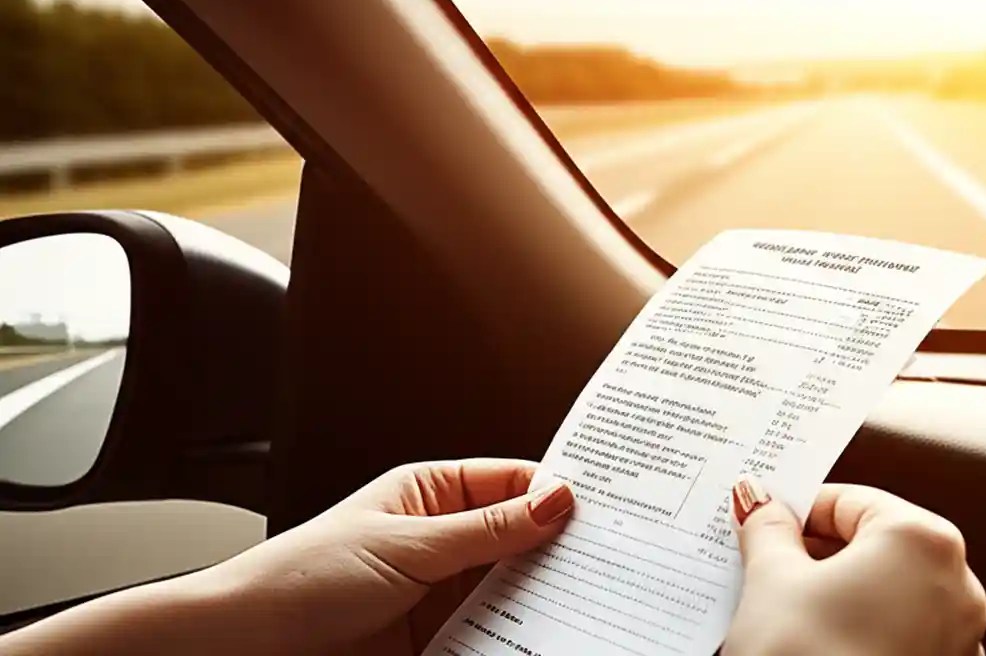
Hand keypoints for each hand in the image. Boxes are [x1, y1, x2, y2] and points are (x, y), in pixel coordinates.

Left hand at [205, 458, 573, 654]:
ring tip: (576, 599)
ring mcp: (440, 589)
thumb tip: (554, 501)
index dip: (552, 491)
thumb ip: (487, 530)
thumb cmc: (305, 576)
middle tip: (599, 557)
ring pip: (510, 587)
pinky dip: (516, 632)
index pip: (509, 481)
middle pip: (517, 536)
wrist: (252, 644)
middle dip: (553, 546)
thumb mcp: (408, 545)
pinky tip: (537, 633)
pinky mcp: (437, 635)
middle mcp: (440, 537)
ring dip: (537, 594)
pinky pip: (492, 629)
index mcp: (430, 493)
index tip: (597, 508)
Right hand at [723, 478, 985, 655]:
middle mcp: (956, 585)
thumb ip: (768, 529)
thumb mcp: (771, 581)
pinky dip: (859, 627)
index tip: (763, 521)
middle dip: (815, 553)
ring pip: (886, 591)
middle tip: (764, 564)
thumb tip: (761, 503)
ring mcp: (957, 636)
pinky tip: (816, 639)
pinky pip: (896, 631)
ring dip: (837, 591)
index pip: (849, 501)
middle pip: (873, 544)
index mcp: (922, 541)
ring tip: (784, 608)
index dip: (797, 509)